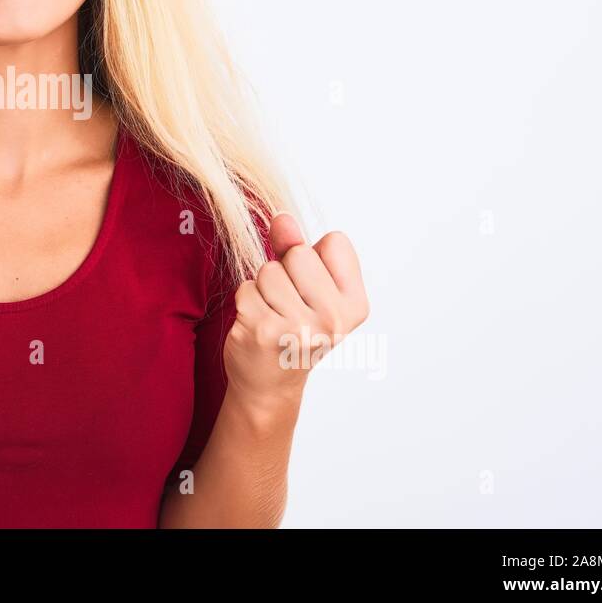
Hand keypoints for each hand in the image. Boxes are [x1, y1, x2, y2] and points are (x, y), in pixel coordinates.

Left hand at [223, 213, 368, 412]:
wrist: (270, 385)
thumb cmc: (293, 329)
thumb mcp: (309, 288)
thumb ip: (297, 247)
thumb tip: (281, 217)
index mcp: (355, 305)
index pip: (336, 241)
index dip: (317, 258)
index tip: (314, 291)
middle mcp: (333, 319)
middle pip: (299, 252)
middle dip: (286, 271)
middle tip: (288, 306)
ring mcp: (298, 327)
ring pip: (269, 270)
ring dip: (263, 288)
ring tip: (272, 315)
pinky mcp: (263, 331)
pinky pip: (246, 288)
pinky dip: (246, 301)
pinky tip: (256, 324)